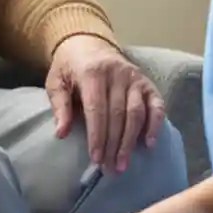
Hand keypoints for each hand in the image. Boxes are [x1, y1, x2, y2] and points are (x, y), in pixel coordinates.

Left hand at [46, 35, 166, 172]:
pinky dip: (155, 124)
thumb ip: (60, 105)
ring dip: (131, 140)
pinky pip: (156, 105)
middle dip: (114, 144)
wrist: (88, 43)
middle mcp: (117, 73)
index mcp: (92, 72)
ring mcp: (134, 77)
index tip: (95, 158)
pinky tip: (149, 143)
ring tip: (124, 163)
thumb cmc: (69, 67)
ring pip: (136, 112)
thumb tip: (61, 133)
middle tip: (110, 169)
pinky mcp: (146, 82)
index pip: (96, 108)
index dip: (97, 135)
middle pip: (118, 114)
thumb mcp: (56, 81)